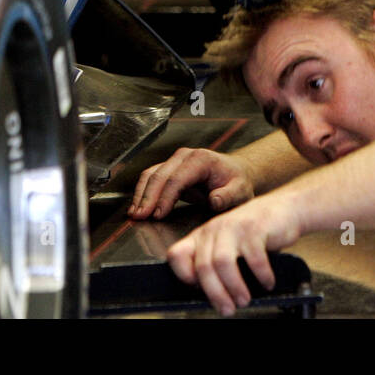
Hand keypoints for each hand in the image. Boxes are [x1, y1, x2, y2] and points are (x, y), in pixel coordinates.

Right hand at [129, 147, 254, 219]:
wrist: (235, 173)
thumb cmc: (236, 182)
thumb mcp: (240, 191)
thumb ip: (228, 196)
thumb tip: (214, 200)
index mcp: (201, 160)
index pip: (177, 178)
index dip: (165, 197)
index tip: (158, 214)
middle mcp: (185, 157)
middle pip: (160, 176)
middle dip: (148, 197)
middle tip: (140, 217)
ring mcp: (175, 161)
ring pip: (151, 175)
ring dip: (141, 195)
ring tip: (135, 214)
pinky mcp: (170, 169)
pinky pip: (151, 178)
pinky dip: (142, 192)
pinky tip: (138, 207)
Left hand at [166, 193, 302, 315]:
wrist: (285, 208)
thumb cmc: (255, 232)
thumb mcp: (228, 244)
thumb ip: (215, 262)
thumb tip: (212, 296)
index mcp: (202, 235)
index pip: (177, 255)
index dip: (183, 276)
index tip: (199, 292)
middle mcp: (214, 229)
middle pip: (203, 266)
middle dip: (215, 293)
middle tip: (227, 309)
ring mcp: (233, 227)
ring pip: (223, 262)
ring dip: (234, 287)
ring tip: (244, 299)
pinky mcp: (255, 228)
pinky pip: (254, 258)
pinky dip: (261, 276)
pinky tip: (267, 283)